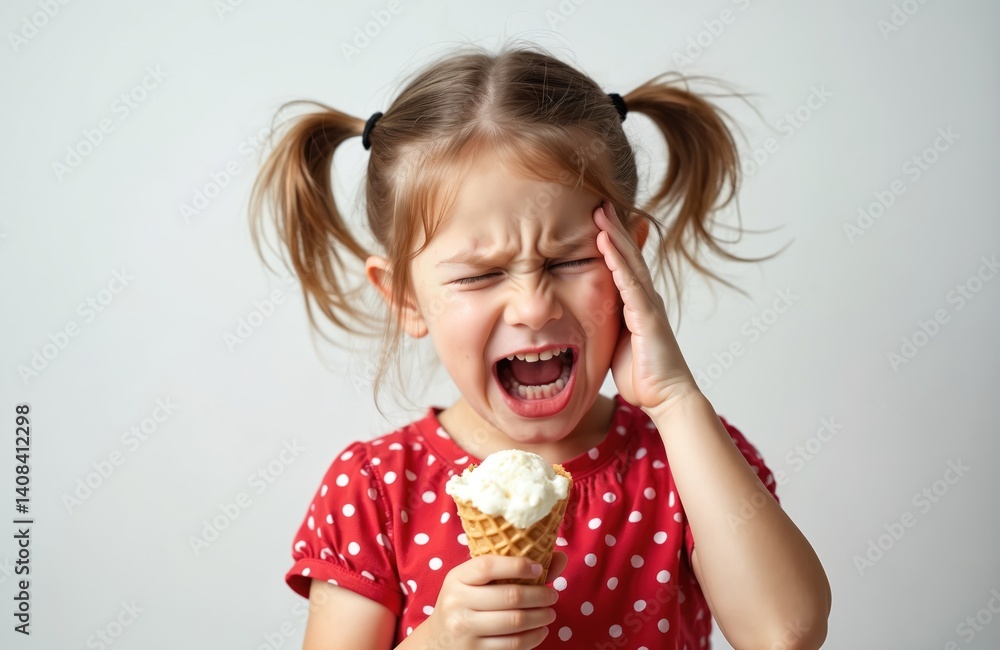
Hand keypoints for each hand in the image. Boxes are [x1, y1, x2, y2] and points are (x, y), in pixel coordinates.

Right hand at [422, 552, 567, 648]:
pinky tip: (540, 631)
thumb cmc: (464, 604)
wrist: (437, 641)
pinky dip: (533, 638)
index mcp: (457, 578)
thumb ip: (514, 569)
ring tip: (550, 614)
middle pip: (510, 595)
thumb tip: (560, 558)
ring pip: (515, 621)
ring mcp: (464, 629)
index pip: (488, 566)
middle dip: (540, 595)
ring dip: (540, 617)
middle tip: (553, 596)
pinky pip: (513, 645)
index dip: (517, 565)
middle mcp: (457, 602)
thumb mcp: (476, 583)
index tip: (539, 569)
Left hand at [593, 200, 702, 415]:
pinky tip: (606, 243)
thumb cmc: (642, 374)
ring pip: (629, 262)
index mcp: (637, 303)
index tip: (598, 216)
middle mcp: (645, 298)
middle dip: (614, 226)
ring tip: (601, 210)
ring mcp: (648, 305)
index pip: (623, 264)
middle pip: (628, 254)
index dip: (612, 239)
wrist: (667, 396)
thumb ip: (609, 323)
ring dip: (614, 235)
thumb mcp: (619, 341)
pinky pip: (629, 284)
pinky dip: (617, 261)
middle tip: (599, 199)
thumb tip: (590, 315)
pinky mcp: (647, 317)